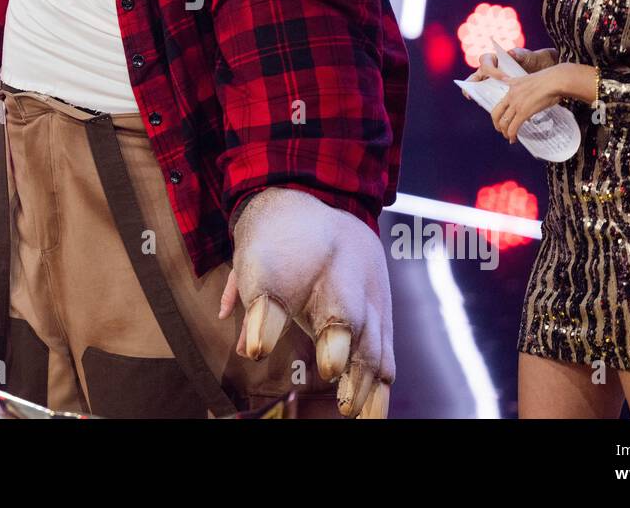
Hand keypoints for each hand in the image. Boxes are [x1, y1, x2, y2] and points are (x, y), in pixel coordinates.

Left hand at [218, 188, 393, 417]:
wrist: (317, 213)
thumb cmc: (275, 245)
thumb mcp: (249, 263)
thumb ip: (245, 300)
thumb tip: (247, 347)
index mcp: (291, 254)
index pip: (275, 286)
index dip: (266, 321)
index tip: (257, 348)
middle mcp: (335, 268)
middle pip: (340, 307)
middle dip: (338, 341)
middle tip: (330, 371)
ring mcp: (364, 288)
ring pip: (370, 334)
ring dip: (362, 375)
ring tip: (350, 410)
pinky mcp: (381, 310)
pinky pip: (384, 349)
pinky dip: (379, 385)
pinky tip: (370, 415)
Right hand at [462, 47, 555, 99]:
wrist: (539, 70)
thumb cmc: (529, 60)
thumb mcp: (526, 55)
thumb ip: (520, 54)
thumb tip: (512, 53)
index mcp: (492, 60)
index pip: (485, 64)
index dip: (492, 72)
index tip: (503, 78)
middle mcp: (488, 72)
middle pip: (474, 78)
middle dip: (470, 86)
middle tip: (470, 94)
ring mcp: (491, 83)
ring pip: (480, 90)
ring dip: (479, 97)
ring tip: (481, 104)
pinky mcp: (497, 92)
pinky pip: (490, 98)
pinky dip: (492, 104)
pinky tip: (495, 110)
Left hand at [488, 63, 568, 142]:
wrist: (555, 81)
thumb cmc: (545, 79)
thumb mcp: (524, 78)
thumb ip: (513, 81)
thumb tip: (506, 79)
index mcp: (510, 90)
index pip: (498, 105)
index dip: (497, 116)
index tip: (500, 121)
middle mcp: (511, 98)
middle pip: (496, 115)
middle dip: (497, 125)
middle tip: (502, 131)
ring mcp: (517, 105)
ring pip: (504, 123)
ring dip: (505, 132)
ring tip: (510, 137)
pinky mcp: (525, 112)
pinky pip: (514, 127)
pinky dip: (512, 135)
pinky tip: (514, 139)